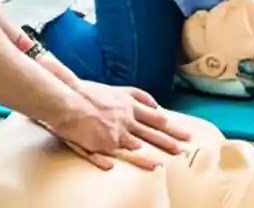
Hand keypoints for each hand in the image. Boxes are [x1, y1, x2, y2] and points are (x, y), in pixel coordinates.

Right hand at [41, 82, 190, 170]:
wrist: (67, 101)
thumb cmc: (80, 92)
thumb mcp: (107, 87)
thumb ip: (127, 94)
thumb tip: (146, 101)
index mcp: (125, 101)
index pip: (150, 111)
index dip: (164, 119)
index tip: (174, 124)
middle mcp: (125, 116)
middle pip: (153, 126)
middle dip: (170, 134)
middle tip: (185, 140)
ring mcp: (118, 130)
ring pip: (144, 141)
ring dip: (160, 147)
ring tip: (175, 154)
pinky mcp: (108, 143)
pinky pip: (127, 154)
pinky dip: (141, 160)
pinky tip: (152, 166)